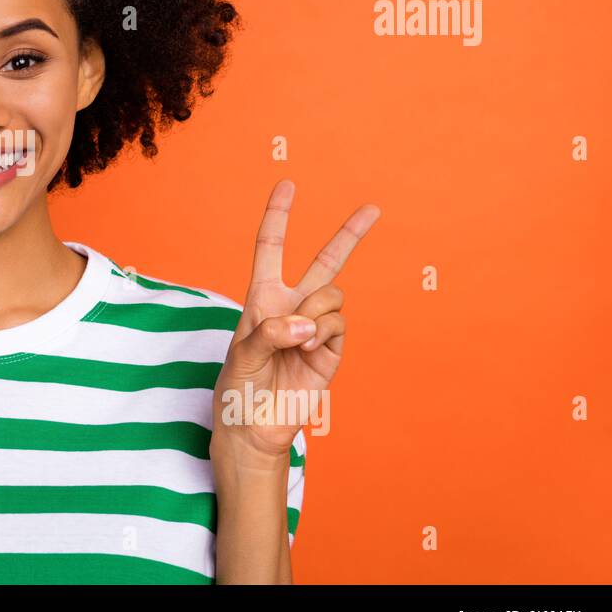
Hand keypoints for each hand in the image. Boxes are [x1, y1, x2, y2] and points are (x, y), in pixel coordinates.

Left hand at [212, 179, 379, 462]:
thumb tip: (308, 326)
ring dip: (315, 310)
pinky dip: (324, 330)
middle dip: (349, 234)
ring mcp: (315, 328)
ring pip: (332, 295)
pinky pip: (339, 323)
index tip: (288, 184)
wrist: (254, 426)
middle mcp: (292, 307)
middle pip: (326, 262)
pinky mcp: (332, 350)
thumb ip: (270, 334)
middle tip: (373, 208)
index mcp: (263, 297)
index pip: (271, 248)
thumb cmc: (238, 388)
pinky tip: (309, 348)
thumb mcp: (241, 355)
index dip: (278, 216)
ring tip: (297, 338)